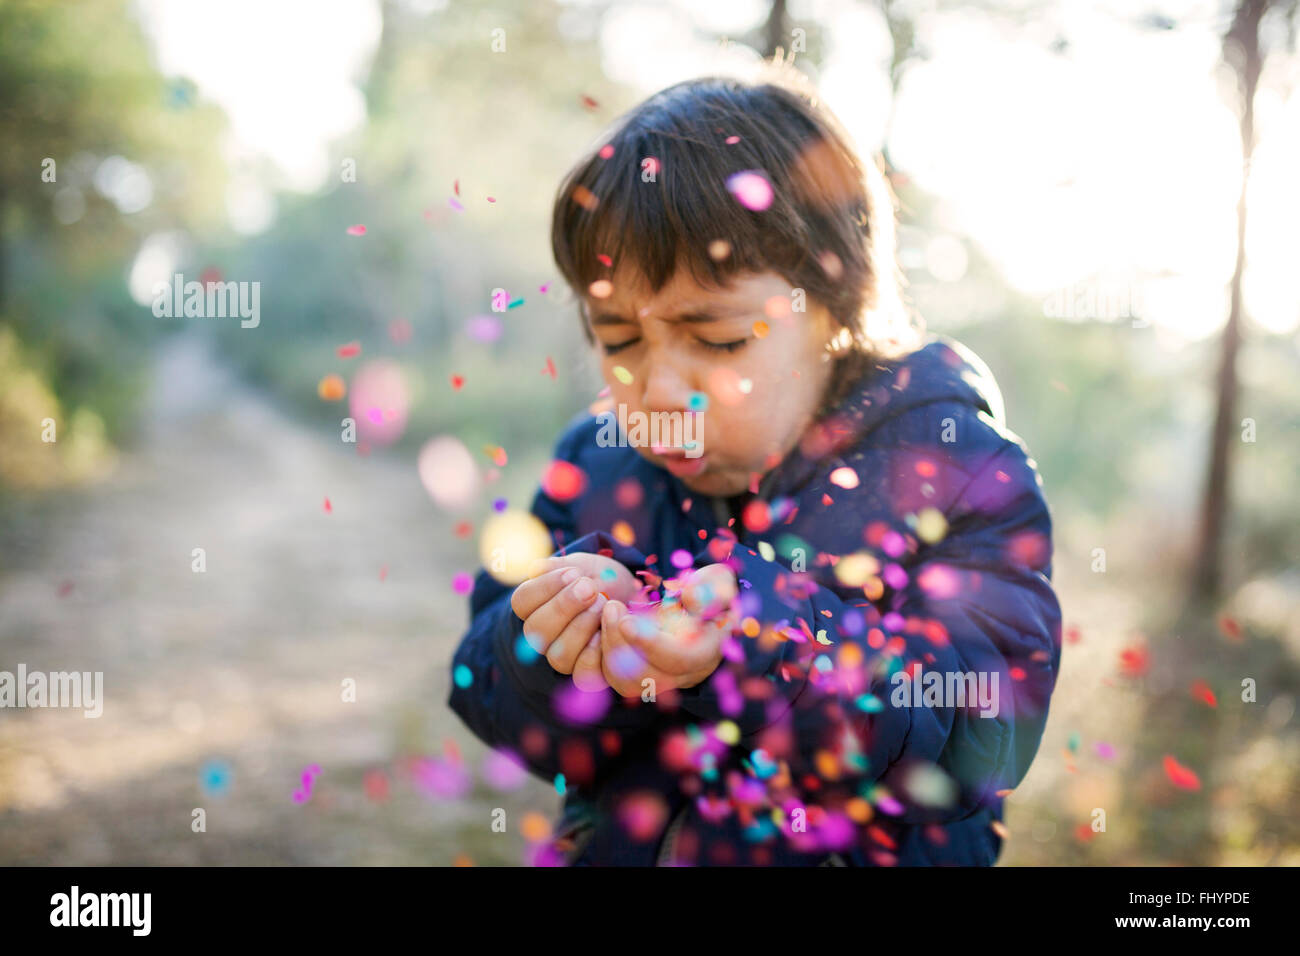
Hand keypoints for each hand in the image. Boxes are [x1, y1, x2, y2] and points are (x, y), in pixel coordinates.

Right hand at [511, 554, 641, 688]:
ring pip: (558, 656)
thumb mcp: (584, 566)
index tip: (573, 572)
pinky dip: (597, 652)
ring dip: (582, 627)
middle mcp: (542, 637)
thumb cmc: (600, 580)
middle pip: (536, 630)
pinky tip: (607, 629)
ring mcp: (562, 658)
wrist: (629, 598)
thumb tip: (536, 569)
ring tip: (603, 604)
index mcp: (533, 607)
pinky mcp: (586, 673)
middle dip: (564, 606)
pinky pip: (584, 675)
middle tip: (590, 587)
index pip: (522, 601)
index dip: (545, 586)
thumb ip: (560, 566)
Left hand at [598, 563, 737, 698]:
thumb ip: (710, 589)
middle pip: (648, 676)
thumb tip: (690, 597)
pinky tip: (604, 625)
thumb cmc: (709, 592)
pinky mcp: (642, 679)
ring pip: (628, 682)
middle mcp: (686, 674)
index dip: (650, 644)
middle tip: (611, 607)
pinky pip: (616, 680)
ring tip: (607, 612)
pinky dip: (603, 655)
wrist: (703, 608)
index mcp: (708, 651)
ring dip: (610, 648)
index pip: (679, 659)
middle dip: (622, 643)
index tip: (626, 622)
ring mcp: (663, 680)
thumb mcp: (717, 583)